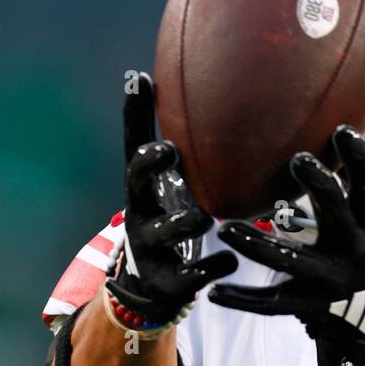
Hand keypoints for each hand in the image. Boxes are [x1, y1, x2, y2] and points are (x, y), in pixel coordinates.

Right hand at [109, 74, 236, 327]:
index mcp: (142, 189)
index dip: (134, 115)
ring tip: (203, 218)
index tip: (143, 81)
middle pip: (134, 184)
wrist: (152, 288)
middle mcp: (139, 214)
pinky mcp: (169, 283)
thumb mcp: (162, 188)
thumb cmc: (165, 221)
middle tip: (169, 150)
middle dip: (150, 165)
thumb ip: (166, 146)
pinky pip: (194, 274)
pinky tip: (231, 261)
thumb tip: (157, 77)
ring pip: (165, 231)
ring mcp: (151, 249)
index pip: (133, 145)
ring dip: (185, 221)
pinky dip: (213, 266)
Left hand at [209, 126, 364, 365]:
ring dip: (256, 245)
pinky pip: (271, 305)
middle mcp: (354, 251)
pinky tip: (215, 292)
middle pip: (337, 213)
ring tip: (225, 230)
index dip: (358, 160)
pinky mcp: (310, 306)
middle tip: (296, 159)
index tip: (342, 131)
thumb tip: (345, 134)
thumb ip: (361, 192)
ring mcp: (330, 281)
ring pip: (290, 261)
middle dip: (319, 185)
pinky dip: (243, 299)